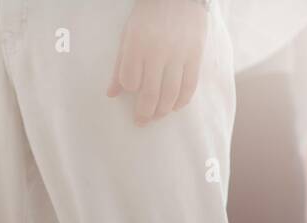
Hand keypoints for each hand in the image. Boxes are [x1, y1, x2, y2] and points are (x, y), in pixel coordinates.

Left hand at [108, 0, 208, 125]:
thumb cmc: (148, 16)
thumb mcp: (128, 35)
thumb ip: (120, 66)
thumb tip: (111, 94)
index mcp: (137, 44)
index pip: (130, 80)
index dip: (130, 88)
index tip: (131, 89)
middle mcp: (157, 52)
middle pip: (149, 94)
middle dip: (144, 113)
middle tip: (141, 122)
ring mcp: (178, 56)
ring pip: (170, 95)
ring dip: (162, 111)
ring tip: (156, 116)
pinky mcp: (195, 57)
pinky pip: (189, 87)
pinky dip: (181, 102)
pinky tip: (174, 107)